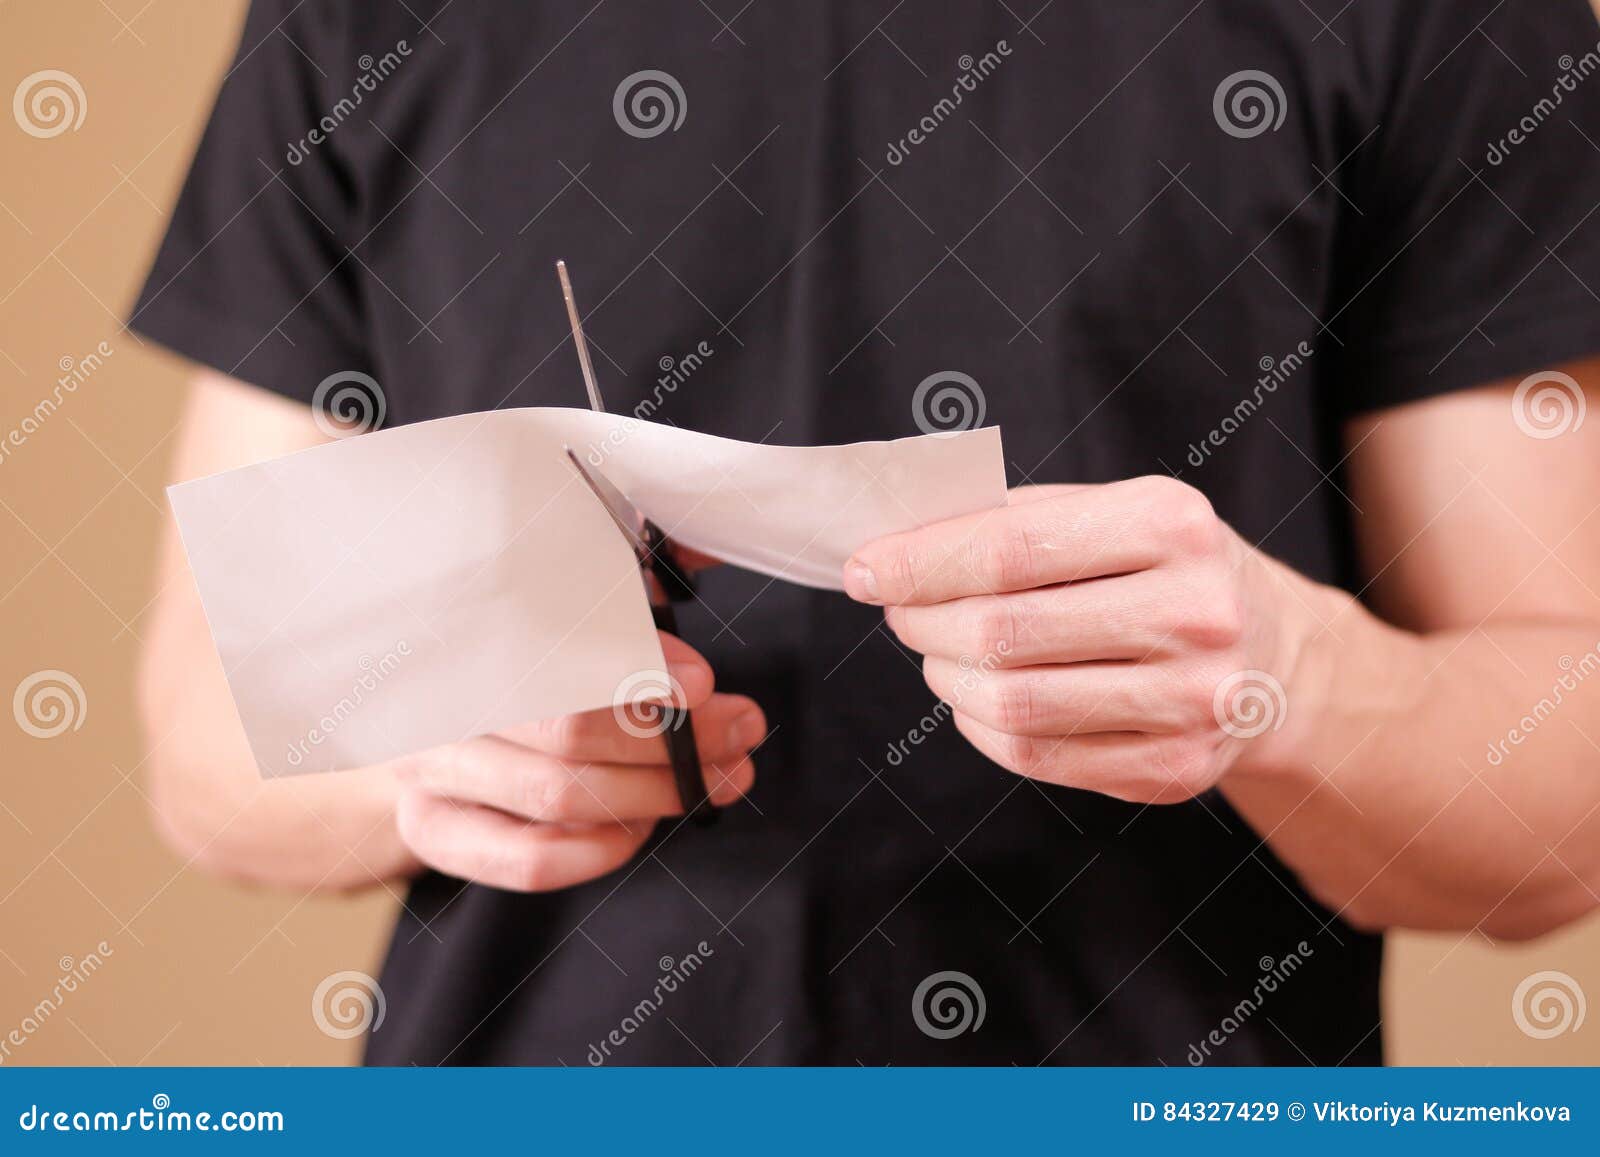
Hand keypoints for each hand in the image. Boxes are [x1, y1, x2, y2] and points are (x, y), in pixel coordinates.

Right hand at [392, 632, 764, 890]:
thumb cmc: (513, 656)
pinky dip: (601, 847)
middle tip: (740, 732)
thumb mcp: (564, 603)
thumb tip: (700, 577)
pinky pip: (528, 859)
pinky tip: (641, 826)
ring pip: (557, 794)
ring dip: (656, 793)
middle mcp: (443, 694)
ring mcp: (429, 767)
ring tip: (719, 779)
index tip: (704, 682)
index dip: (640, 669)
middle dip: (675, 739)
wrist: (416, 725)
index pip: (562, 647)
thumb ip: (624, 596)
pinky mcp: (433, 830)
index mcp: (471, 624)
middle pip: (568, 731)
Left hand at [844, 477, 1318, 802]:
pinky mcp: (1175, 770)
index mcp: (1173, 526)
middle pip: (1004, 631)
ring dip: (946, 675)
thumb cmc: (1168, 571)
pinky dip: (980, 726)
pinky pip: (1036, 757)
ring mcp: (1193, 702)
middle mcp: (1195, 614)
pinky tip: (977, 697)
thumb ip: (1015, 518)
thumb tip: (898, 538)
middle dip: (923, 619)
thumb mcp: (1115, 512)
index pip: (1012, 549)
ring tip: (938, 649)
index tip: (863, 569)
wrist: (1277, 659)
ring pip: (1014, 703)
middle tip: (898, 610)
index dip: (920, 562)